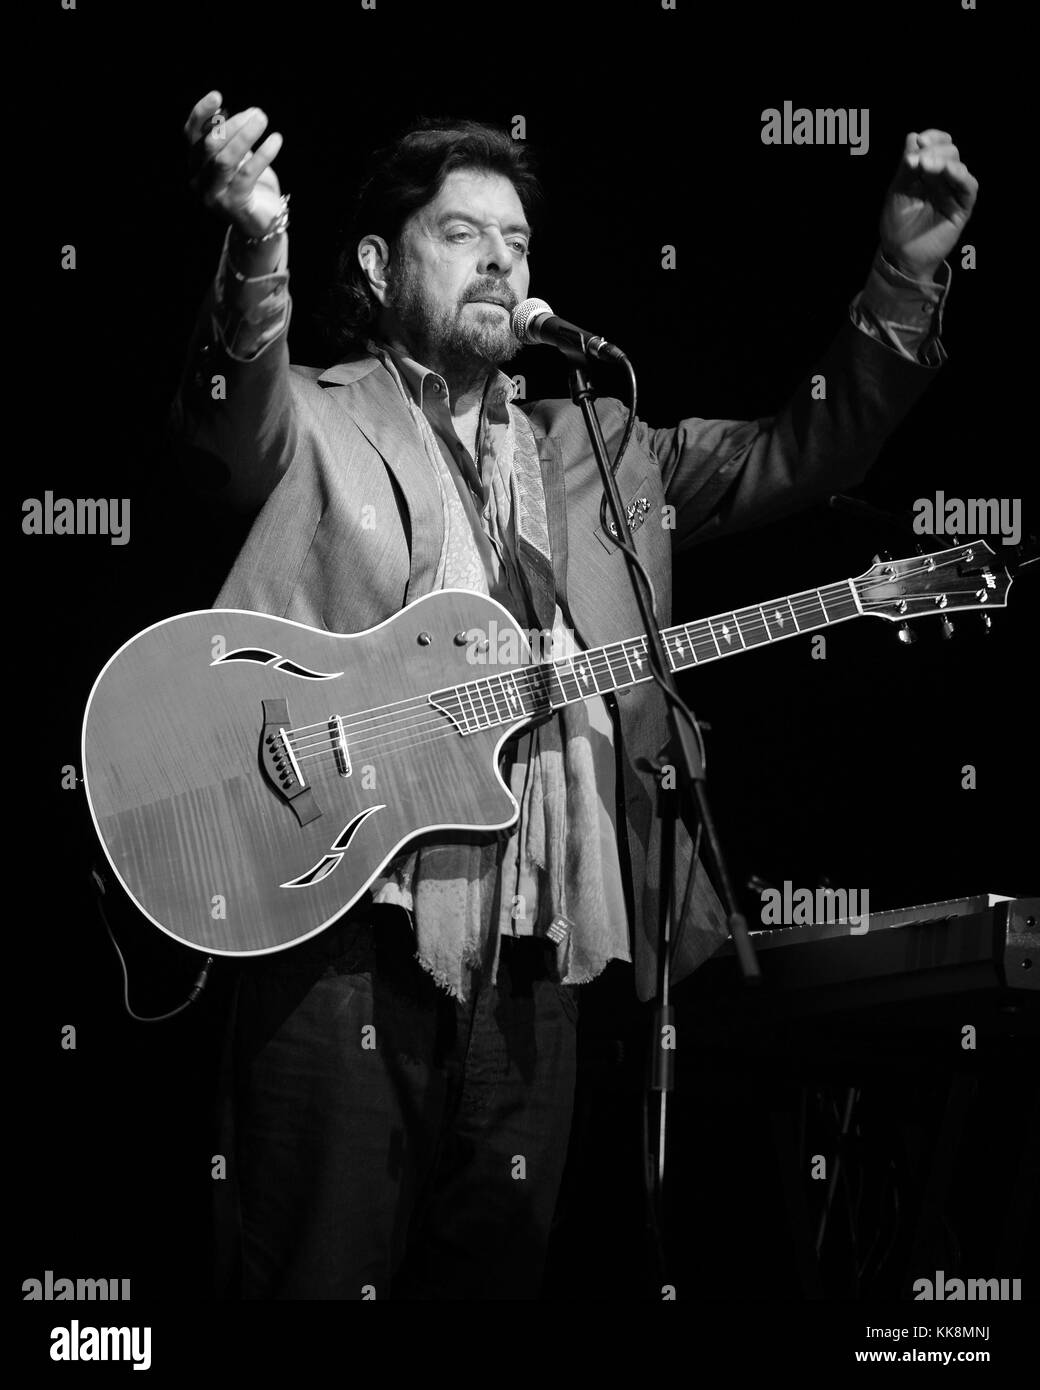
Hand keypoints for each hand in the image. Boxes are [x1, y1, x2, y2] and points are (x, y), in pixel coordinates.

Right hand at [185, 90, 283, 238]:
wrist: (261, 224)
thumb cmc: (249, 186)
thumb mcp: (236, 158)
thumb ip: (226, 138)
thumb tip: (223, 109)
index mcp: (195, 165)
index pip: (191, 135)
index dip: (201, 113)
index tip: (217, 96)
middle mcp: (199, 180)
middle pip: (210, 145)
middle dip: (233, 124)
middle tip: (257, 113)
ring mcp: (214, 195)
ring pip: (225, 159)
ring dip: (245, 136)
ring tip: (262, 120)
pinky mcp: (234, 205)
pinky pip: (246, 175)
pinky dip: (263, 155)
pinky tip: (275, 140)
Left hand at [879, 130, 977, 281]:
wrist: (900, 254)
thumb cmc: (897, 224)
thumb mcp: (898, 190)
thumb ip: (907, 165)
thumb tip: (913, 136)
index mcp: (927, 172)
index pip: (936, 145)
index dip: (931, 138)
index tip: (919, 140)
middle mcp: (942, 179)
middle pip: (950, 151)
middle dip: (934, 150)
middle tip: (917, 160)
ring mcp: (953, 192)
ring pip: (958, 165)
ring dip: (942, 160)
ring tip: (924, 166)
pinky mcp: (962, 207)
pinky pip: (968, 186)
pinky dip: (960, 174)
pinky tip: (947, 171)